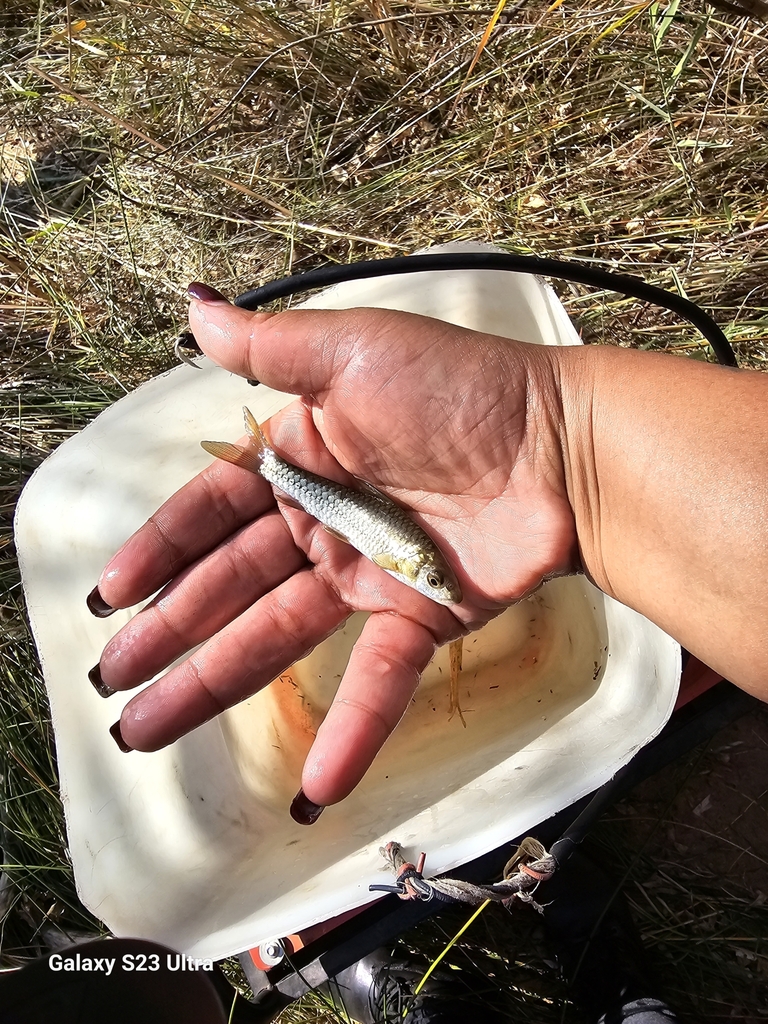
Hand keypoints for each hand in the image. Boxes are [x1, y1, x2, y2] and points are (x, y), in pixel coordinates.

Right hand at [93, 295, 577, 811]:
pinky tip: (313, 784)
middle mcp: (325, 521)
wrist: (563, 444)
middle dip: (169, 630)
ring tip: (150, 729)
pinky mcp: (422, 617)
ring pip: (278, 637)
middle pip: (230, 583)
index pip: (211, 511)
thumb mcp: (355, 351)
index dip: (160, 550)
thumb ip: (270, 346)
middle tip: (115, 678)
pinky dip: (350, 731)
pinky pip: (379, 680)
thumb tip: (192, 308)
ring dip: (215, 684)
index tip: (111, 595)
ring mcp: (370, 574)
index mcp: (301, 460)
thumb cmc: (461, 388)